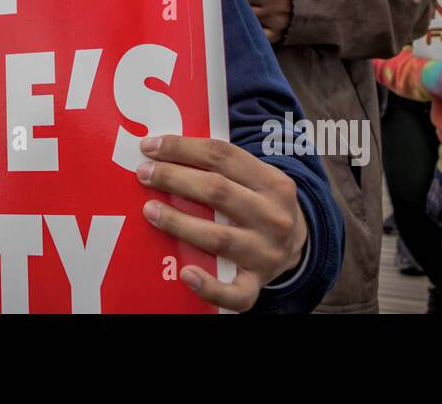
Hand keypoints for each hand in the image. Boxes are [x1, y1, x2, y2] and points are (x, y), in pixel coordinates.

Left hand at [136, 135, 307, 311]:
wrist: (297, 247)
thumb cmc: (261, 205)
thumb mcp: (257, 178)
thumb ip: (223, 166)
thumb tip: (165, 152)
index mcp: (272, 182)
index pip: (222, 156)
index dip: (182, 148)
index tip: (150, 148)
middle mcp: (273, 217)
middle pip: (217, 191)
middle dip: (174, 179)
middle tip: (144, 174)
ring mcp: (266, 253)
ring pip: (217, 237)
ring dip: (177, 222)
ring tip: (149, 210)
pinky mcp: (257, 283)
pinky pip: (234, 293)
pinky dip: (209, 286)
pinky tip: (186, 274)